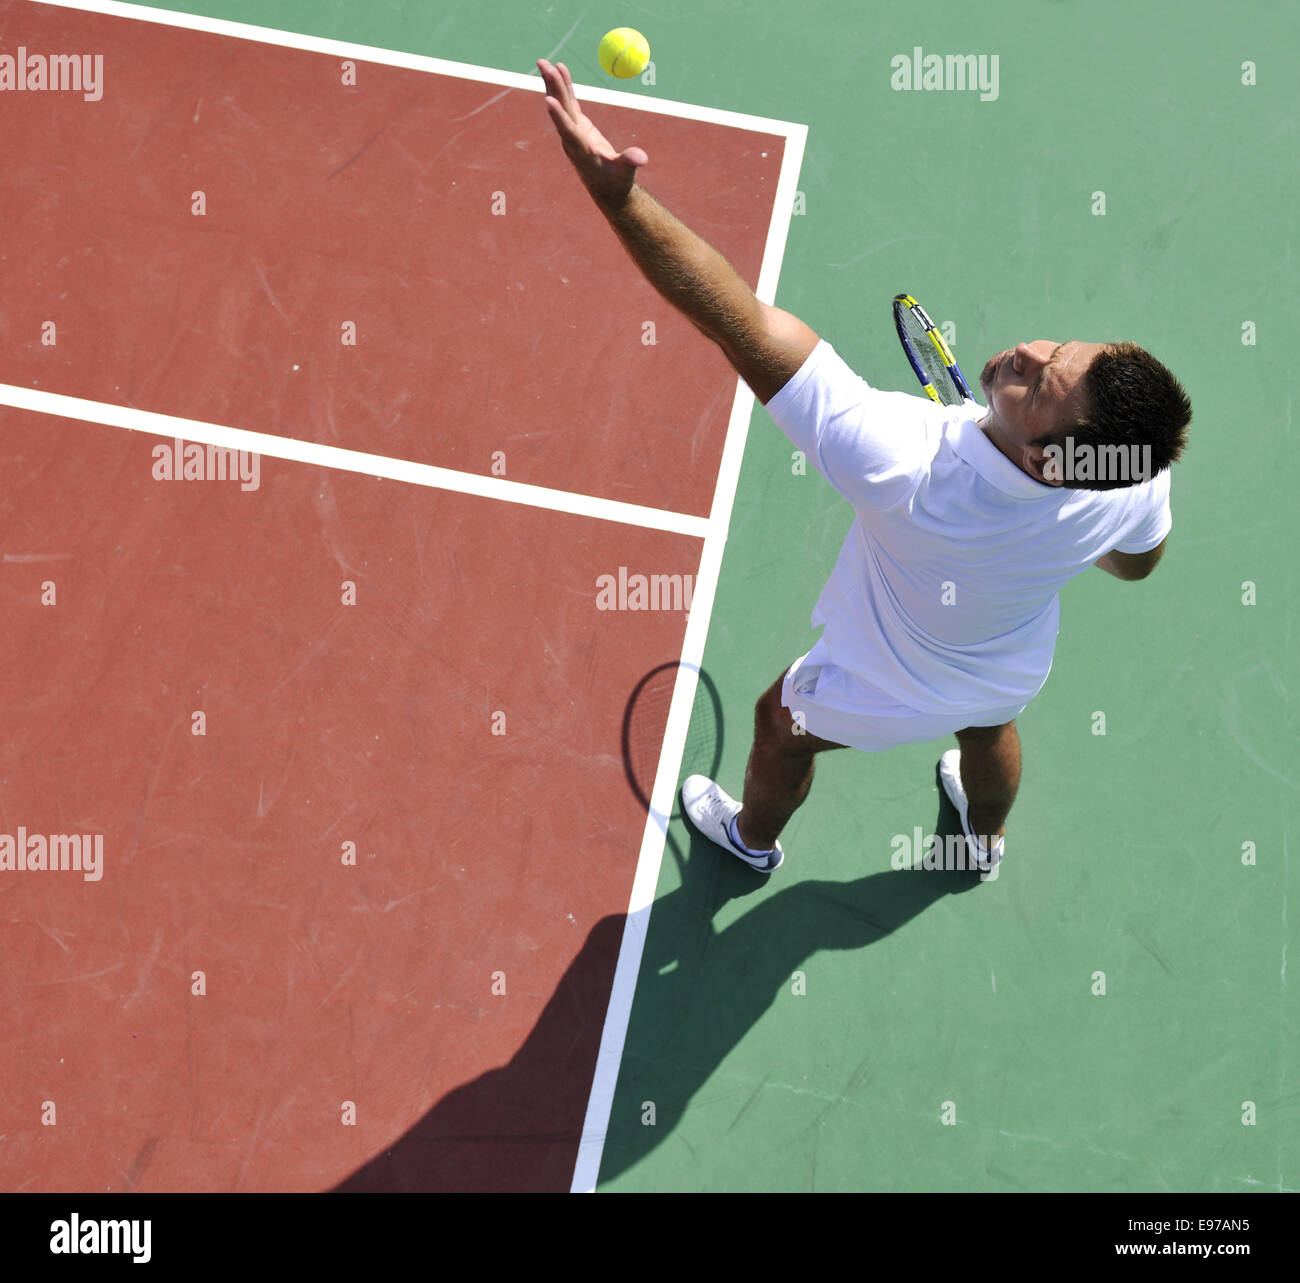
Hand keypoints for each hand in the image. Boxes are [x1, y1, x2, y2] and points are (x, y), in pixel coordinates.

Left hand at [537, 58, 647, 206]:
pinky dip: (564, 86)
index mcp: (582, 151)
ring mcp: (573, 132)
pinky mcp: (578, 126)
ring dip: (553, 82)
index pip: (569, 132)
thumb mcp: (625, 174)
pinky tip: (559, 69)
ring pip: (561, 103)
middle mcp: (572, 140)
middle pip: (562, 110)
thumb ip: (630, 162)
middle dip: (554, 88)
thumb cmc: (617, 184)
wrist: (608, 190)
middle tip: (545, 66)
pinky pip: (569, 102)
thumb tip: (641, 158)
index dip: (559, 117)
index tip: (548, 101)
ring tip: (544, 62)